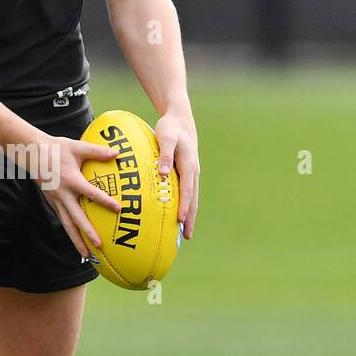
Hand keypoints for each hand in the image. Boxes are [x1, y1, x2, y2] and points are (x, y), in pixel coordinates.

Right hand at [32, 136, 121, 258]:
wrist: (32, 153)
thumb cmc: (56, 148)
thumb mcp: (77, 147)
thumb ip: (97, 152)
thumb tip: (117, 153)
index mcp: (72, 181)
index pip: (91, 193)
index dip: (105, 201)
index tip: (118, 209)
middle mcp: (63, 195)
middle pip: (76, 219)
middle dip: (87, 234)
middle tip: (99, 245)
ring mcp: (56, 201)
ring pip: (67, 225)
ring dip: (76, 241)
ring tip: (86, 255)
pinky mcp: (52, 202)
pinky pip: (63, 220)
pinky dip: (70, 231)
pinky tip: (78, 240)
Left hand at [155, 106, 199, 238]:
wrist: (180, 120)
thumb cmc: (170, 128)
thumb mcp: (167, 138)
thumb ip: (165, 155)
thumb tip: (163, 173)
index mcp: (189, 167)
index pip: (187, 191)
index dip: (184, 207)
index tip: (180, 221)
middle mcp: (193, 173)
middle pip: (193, 199)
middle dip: (190, 218)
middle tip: (187, 236)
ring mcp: (191, 174)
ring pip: (192, 198)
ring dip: (189, 214)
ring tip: (185, 232)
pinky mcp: (186, 173)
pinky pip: (187, 193)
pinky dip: (185, 205)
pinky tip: (178, 215)